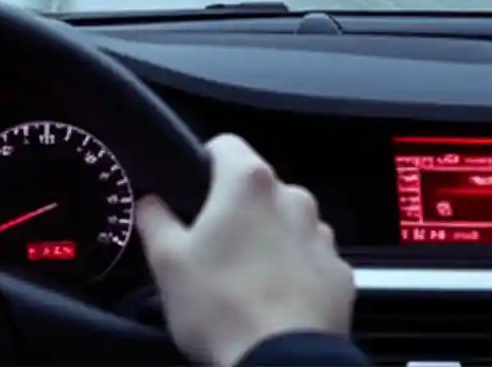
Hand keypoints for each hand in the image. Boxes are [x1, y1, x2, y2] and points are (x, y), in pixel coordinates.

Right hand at [136, 134, 354, 366]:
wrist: (283, 362)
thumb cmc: (218, 303)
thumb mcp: (166, 261)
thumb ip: (154, 219)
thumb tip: (150, 200)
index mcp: (248, 182)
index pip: (225, 145)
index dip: (203, 164)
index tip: (190, 194)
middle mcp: (294, 197)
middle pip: (258, 187)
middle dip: (237, 208)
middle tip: (211, 246)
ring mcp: (323, 236)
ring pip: (288, 222)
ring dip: (269, 238)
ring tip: (245, 279)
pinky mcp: (342, 273)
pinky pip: (311, 259)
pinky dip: (295, 270)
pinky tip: (276, 301)